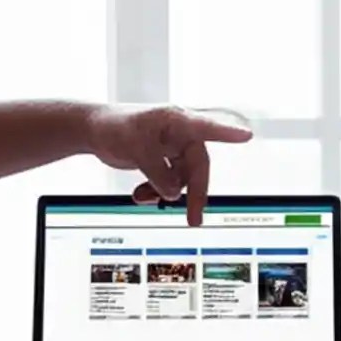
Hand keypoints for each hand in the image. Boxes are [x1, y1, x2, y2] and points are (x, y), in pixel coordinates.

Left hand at [84, 104, 252, 224]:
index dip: (226, 133)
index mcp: (176, 121)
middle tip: (194, 219)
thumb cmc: (113, 127)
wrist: (94, 129)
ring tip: (142, 198)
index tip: (245, 136)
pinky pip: (169, 180)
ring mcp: (173, 146)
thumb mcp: (136, 149)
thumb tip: (173, 193)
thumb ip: (158, 172)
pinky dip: (157, 190)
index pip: (205, 127)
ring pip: (183, 177)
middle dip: (194, 194)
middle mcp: (180, 133)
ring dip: (166, 192)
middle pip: (197, 166)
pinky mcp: (164, 157)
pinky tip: (140, 195)